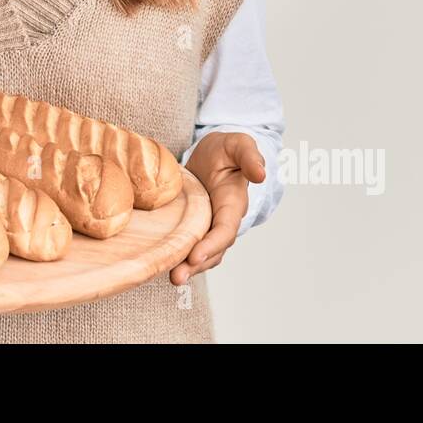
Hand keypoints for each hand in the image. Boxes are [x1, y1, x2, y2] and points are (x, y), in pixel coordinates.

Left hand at [170, 131, 265, 285]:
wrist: (212, 153)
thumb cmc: (226, 149)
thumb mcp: (239, 144)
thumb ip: (250, 156)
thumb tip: (261, 175)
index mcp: (233, 203)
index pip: (225, 229)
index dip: (212, 244)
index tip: (196, 256)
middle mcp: (222, 220)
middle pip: (213, 250)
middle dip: (196, 265)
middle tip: (176, 277)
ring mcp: (207, 225)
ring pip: (201, 253)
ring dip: (187, 267)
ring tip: (171, 277)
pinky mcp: (192, 226)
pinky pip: (187, 245)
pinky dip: (177, 256)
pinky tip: (161, 262)